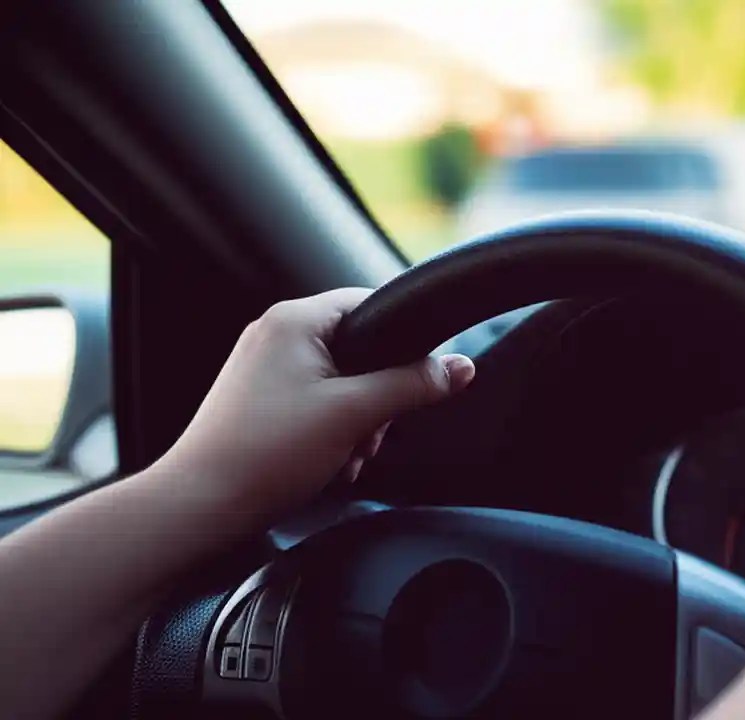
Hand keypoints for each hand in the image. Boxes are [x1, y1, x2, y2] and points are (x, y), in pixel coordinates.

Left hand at [158, 288, 474, 519]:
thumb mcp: (355, 415)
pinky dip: (332, 431)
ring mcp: (262, 369)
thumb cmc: (264, 454)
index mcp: (293, 320)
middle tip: (369, 431)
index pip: (372, 304)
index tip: (417, 379)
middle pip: (360, 350)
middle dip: (377, 397)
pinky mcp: (258, 402)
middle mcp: (274, 335)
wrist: (201, 506)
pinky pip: (316, 403)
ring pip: (341, 383)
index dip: (403, 342)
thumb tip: (460, 367)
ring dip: (357, 421)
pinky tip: (328, 462)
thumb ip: (413, 385)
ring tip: (345, 453)